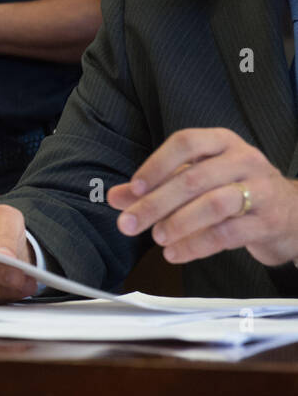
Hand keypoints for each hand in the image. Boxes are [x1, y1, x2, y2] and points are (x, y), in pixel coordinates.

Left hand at [108, 127, 297, 265]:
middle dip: (155, 203)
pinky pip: (228, 233)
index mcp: (221, 142)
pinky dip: (196, 245)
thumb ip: (155, 187)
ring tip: (156, 238)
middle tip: (129, 224)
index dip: (156, 165)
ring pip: (213, 204)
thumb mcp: (197, 179)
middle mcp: (243, 160)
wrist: (290, 213)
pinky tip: (175, 253)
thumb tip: (115, 197)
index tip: (134, 188)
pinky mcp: (268, 221)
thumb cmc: (234, 190)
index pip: (185, 143)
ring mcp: (260, 189)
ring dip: (178, 223)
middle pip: (193, 178)